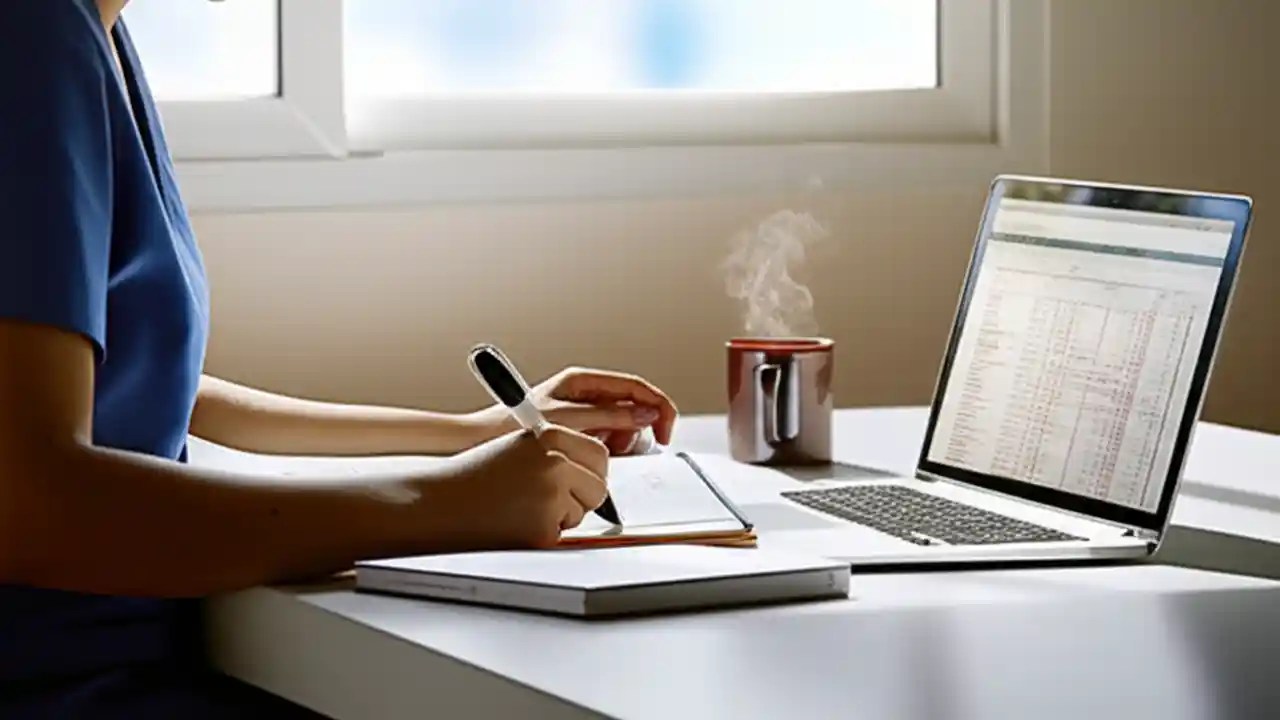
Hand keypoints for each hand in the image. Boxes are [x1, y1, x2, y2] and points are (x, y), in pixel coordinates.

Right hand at [425, 425, 609, 548]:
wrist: (436, 504)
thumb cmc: (470, 479)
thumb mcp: (518, 447)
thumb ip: (556, 452)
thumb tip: (593, 469)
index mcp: (548, 434)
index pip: (598, 454)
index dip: (590, 471)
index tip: (581, 479)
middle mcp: (554, 460)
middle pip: (599, 485)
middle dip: (583, 496)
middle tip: (552, 500)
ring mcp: (551, 495)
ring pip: (583, 512)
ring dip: (561, 515)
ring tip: (522, 508)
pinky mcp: (544, 527)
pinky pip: (562, 534)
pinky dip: (544, 534)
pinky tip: (515, 523)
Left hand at [473, 367, 678, 454]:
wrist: (480, 440)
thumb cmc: (513, 426)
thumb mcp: (567, 421)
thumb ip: (608, 416)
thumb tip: (645, 414)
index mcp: (584, 381)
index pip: (637, 388)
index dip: (659, 408)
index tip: (664, 432)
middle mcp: (586, 393)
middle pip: (634, 407)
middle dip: (636, 430)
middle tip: (620, 448)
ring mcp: (583, 411)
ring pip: (623, 426)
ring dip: (621, 442)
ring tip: (599, 451)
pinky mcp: (578, 430)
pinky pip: (607, 439)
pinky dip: (608, 449)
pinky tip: (590, 455)